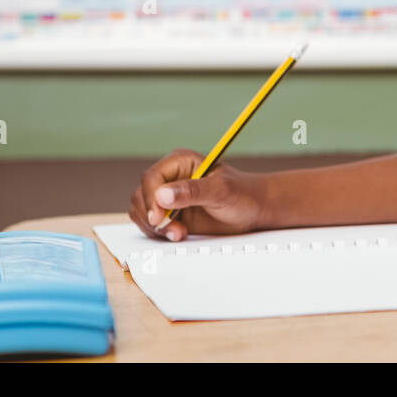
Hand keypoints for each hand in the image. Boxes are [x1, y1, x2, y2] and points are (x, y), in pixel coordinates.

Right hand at [128, 149, 268, 241]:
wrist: (254, 210)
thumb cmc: (242, 194)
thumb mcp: (220, 191)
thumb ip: (192, 191)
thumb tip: (162, 195)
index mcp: (179, 162)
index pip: (151, 177)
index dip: (151, 198)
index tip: (158, 217)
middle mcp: (170, 178)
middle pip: (142, 195)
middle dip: (153, 216)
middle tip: (173, 230)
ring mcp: (168, 197)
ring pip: (142, 211)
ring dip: (155, 227)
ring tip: (179, 233)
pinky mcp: (170, 214)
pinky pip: (150, 223)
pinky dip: (158, 232)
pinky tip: (177, 234)